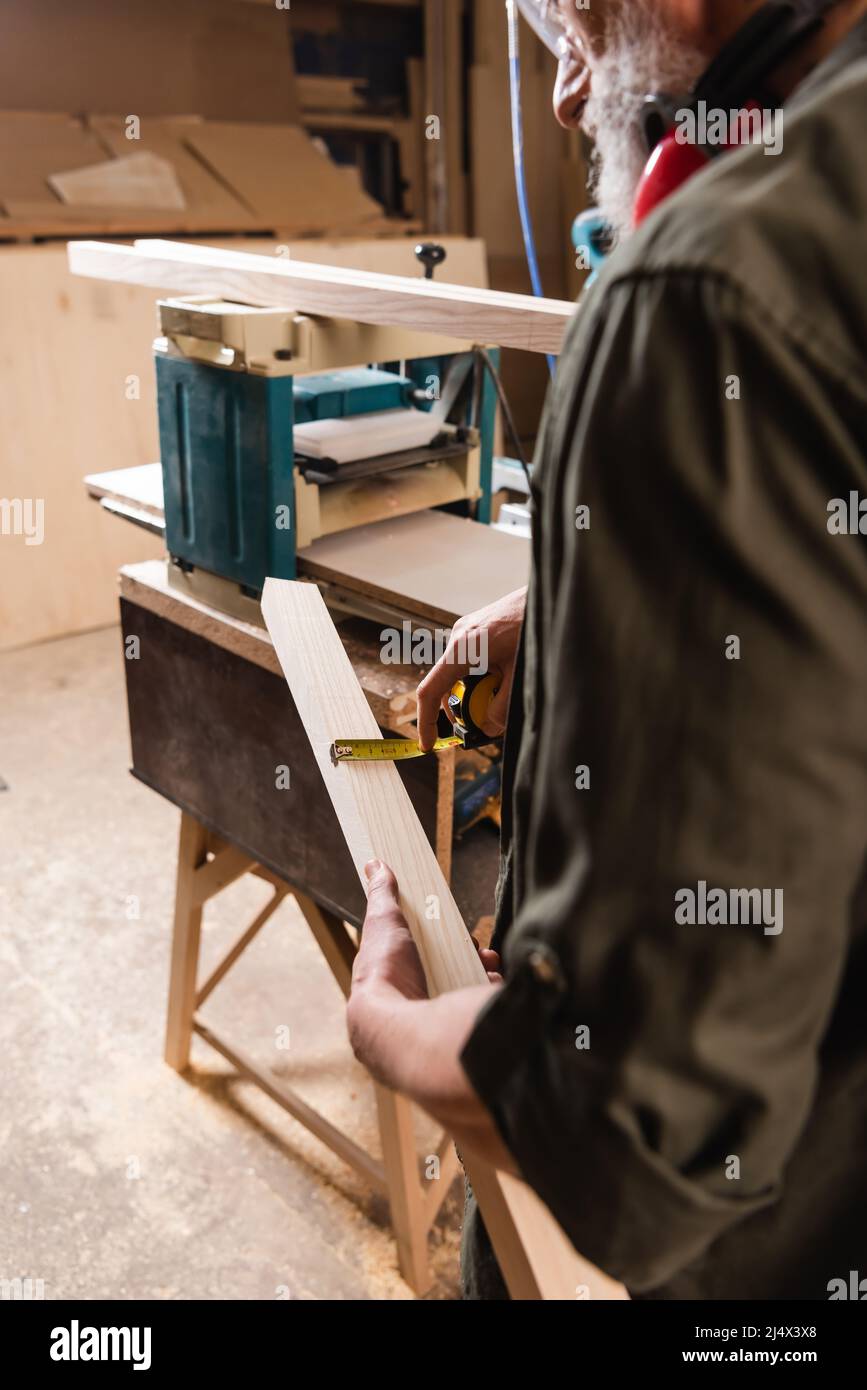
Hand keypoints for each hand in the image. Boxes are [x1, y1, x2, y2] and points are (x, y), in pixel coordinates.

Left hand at [348, 860, 502, 1082]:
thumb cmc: (385, 975)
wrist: (398, 1028)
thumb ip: (382, 895)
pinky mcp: (451, 1045)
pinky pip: (475, 1019)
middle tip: (481, 949)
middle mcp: (407, 1012)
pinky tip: (493, 984)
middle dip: (469, 960)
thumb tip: (375, 863)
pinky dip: (486, 999)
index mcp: (390, 987)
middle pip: (446, 979)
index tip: (462, 933)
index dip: (442, 944)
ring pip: (463, 1000)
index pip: (421, 962)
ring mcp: (429, 1031)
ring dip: (481, 978)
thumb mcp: (384, 922)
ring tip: (490, 964)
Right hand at [416, 587, 526, 750]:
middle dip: (460, 710)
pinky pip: (469, 662)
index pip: (430, 691)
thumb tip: (489, 727)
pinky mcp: (478, 629)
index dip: (426, 722)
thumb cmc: (533, 627)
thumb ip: (501, 705)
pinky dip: (481, 678)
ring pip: (459, 674)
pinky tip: (503, 679)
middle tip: (483, 725)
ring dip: (475, 693)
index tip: (428, 744)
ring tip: (501, 699)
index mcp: (462, 649)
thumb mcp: (518, 675)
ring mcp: (467, 631)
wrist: (547, 595)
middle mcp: (458, 638)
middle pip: (445, 685)